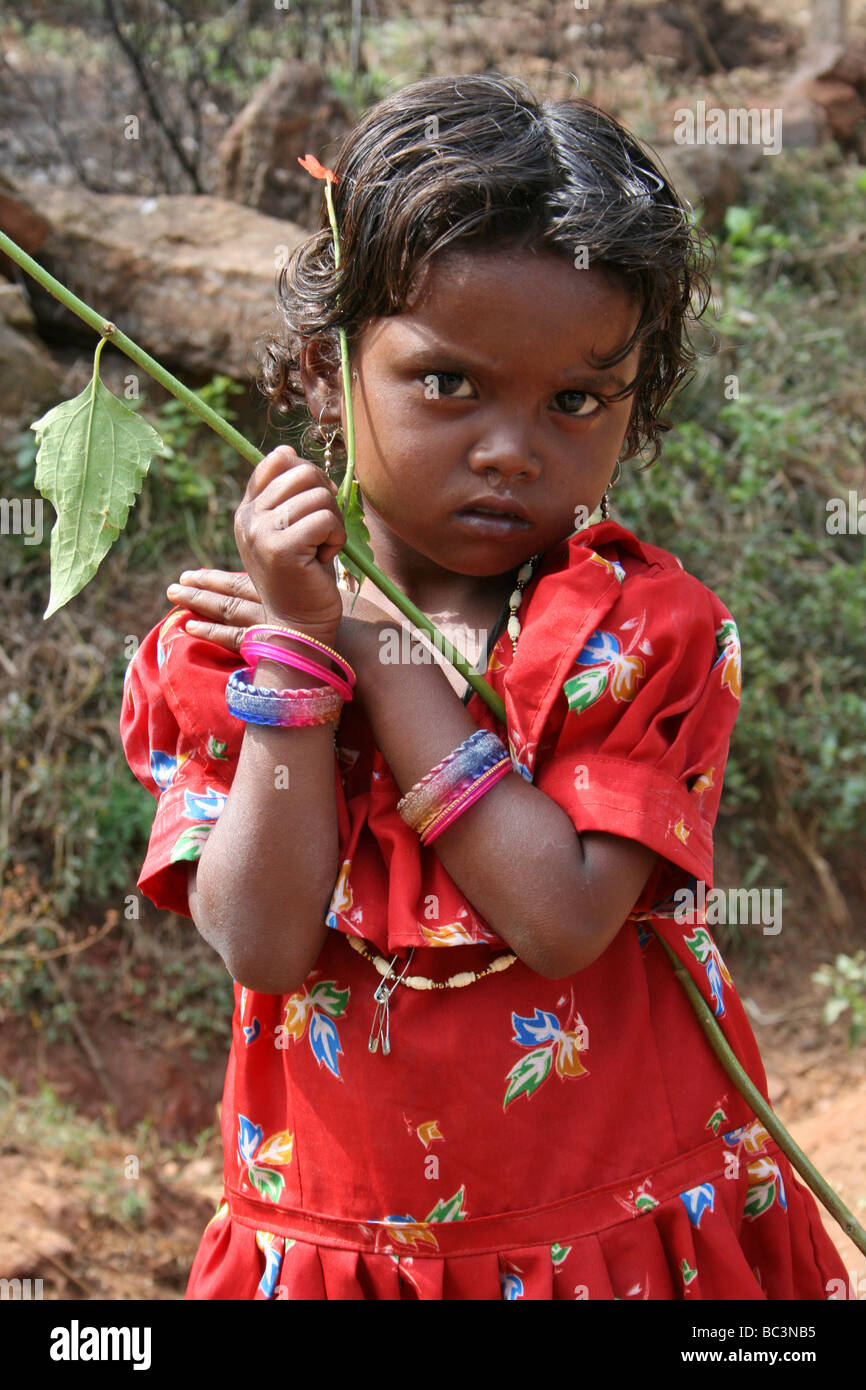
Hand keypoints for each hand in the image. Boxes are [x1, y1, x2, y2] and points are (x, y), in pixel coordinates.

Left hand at [164, 569, 391, 657]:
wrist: (362, 643)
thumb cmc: (358, 618)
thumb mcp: (337, 592)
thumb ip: (322, 575)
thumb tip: (318, 562)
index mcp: (286, 590)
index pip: (245, 580)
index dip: (220, 576)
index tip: (195, 573)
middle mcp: (270, 604)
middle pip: (229, 592)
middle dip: (202, 587)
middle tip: (176, 584)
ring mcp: (266, 624)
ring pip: (226, 610)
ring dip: (199, 604)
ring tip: (175, 599)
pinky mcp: (268, 644)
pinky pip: (233, 637)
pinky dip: (210, 632)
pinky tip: (189, 630)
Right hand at [233, 446, 345, 635]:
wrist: (301, 624)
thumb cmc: (305, 576)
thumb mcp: (291, 529)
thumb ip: (288, 493)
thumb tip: (288, 451)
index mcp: (248, 511)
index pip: (276, 461)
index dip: (307, 476)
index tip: (314, 505)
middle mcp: (248, 518)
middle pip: (303, 473)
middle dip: (325, 499)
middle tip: (324, 531)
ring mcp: (260, 533)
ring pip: (318, 496)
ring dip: (333, 523)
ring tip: (322, 548)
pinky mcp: (281, 548)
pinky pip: (325, 520)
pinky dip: (336, 539)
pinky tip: (324, 559)